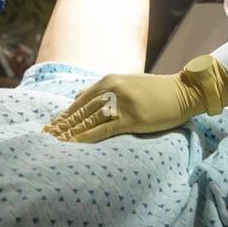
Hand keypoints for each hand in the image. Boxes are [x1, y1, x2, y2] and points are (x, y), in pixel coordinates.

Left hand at [44, 55, 227, 142]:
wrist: (183, 91)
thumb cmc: (156, 91)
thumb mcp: (127, 84)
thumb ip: (104, 90)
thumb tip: (80, 97)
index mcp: (109, 81)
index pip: (80, 101)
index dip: (63, 116)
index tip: (49, 127)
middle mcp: (111, 90)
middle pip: (80, 112)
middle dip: (61, 126)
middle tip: (44, 138)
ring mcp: (121, 104)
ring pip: (88, 121)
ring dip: (69, 133)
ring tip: (53, 144)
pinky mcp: (131, 118)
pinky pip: (103, 130)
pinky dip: (86, 138)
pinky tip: (74, 145)